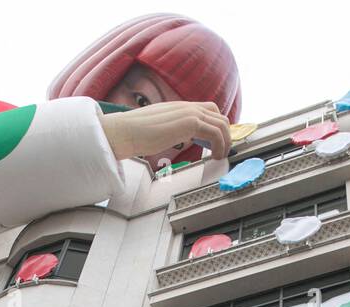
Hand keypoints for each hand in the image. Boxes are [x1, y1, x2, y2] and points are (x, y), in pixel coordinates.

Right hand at [98, 100, 231, 161]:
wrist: (124, 131)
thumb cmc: (134, 133)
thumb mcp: (158, 128)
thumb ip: (170, 129)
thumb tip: (174, 137)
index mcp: (179, 108)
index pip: (208, 110)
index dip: (216, 126)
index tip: (216, 143)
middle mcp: (186, 107)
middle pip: (219, 115)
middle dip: (225, 134)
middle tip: (222, 150)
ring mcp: (188, 113)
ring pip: (221, 123)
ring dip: (225, 141)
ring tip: (220, 155)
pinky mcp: (189, 123)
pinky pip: (215, 133)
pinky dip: (219, 145)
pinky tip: (213, 156)